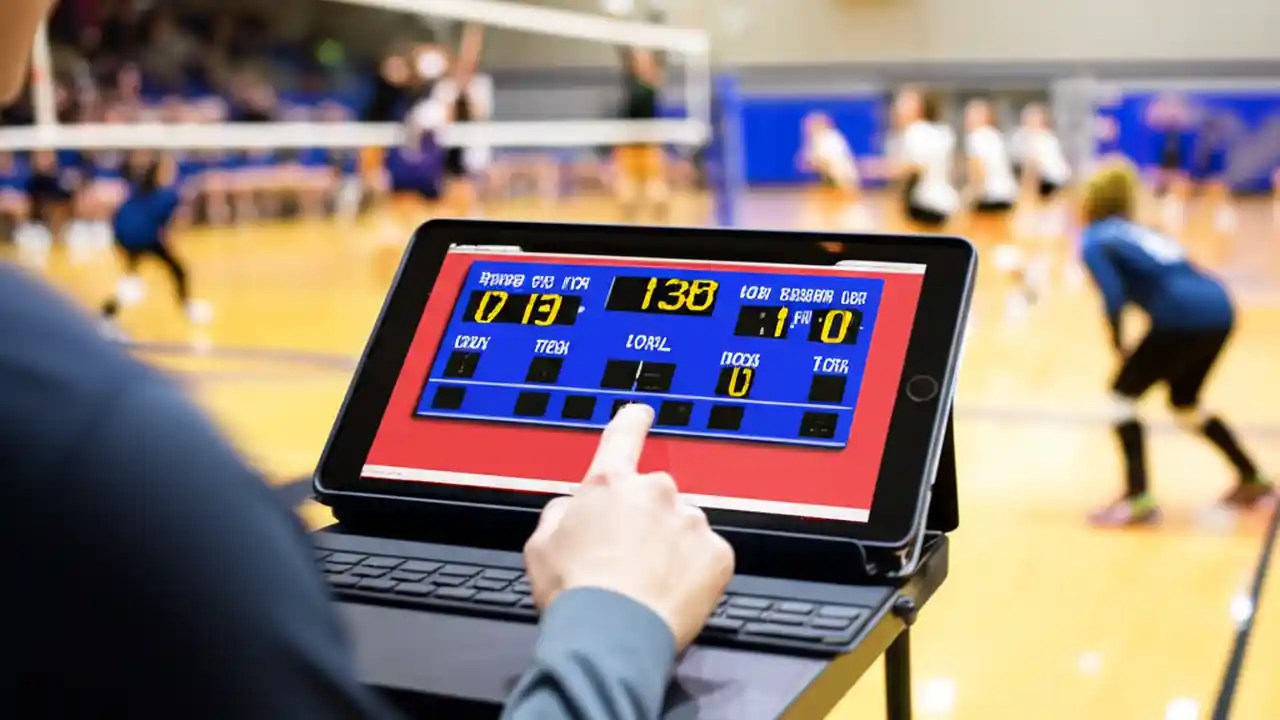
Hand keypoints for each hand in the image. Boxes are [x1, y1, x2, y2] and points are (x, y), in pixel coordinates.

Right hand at [524, 404, 734, 649]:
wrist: (610, 637)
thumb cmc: (575, 594)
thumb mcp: (541, 544)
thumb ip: (562, 512)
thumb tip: (574, 507)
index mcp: (608, 484)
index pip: (622, 436)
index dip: (632, 421)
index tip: (642, 412)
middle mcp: (654, 492)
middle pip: (654, 497)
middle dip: (645, 521)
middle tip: (626, 559)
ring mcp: (689, 521)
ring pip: (682, 527)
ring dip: (670, 548)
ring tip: (645, 584)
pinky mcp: (716, 553)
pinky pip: (707, 556)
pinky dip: (693, 572)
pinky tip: (669, 592)